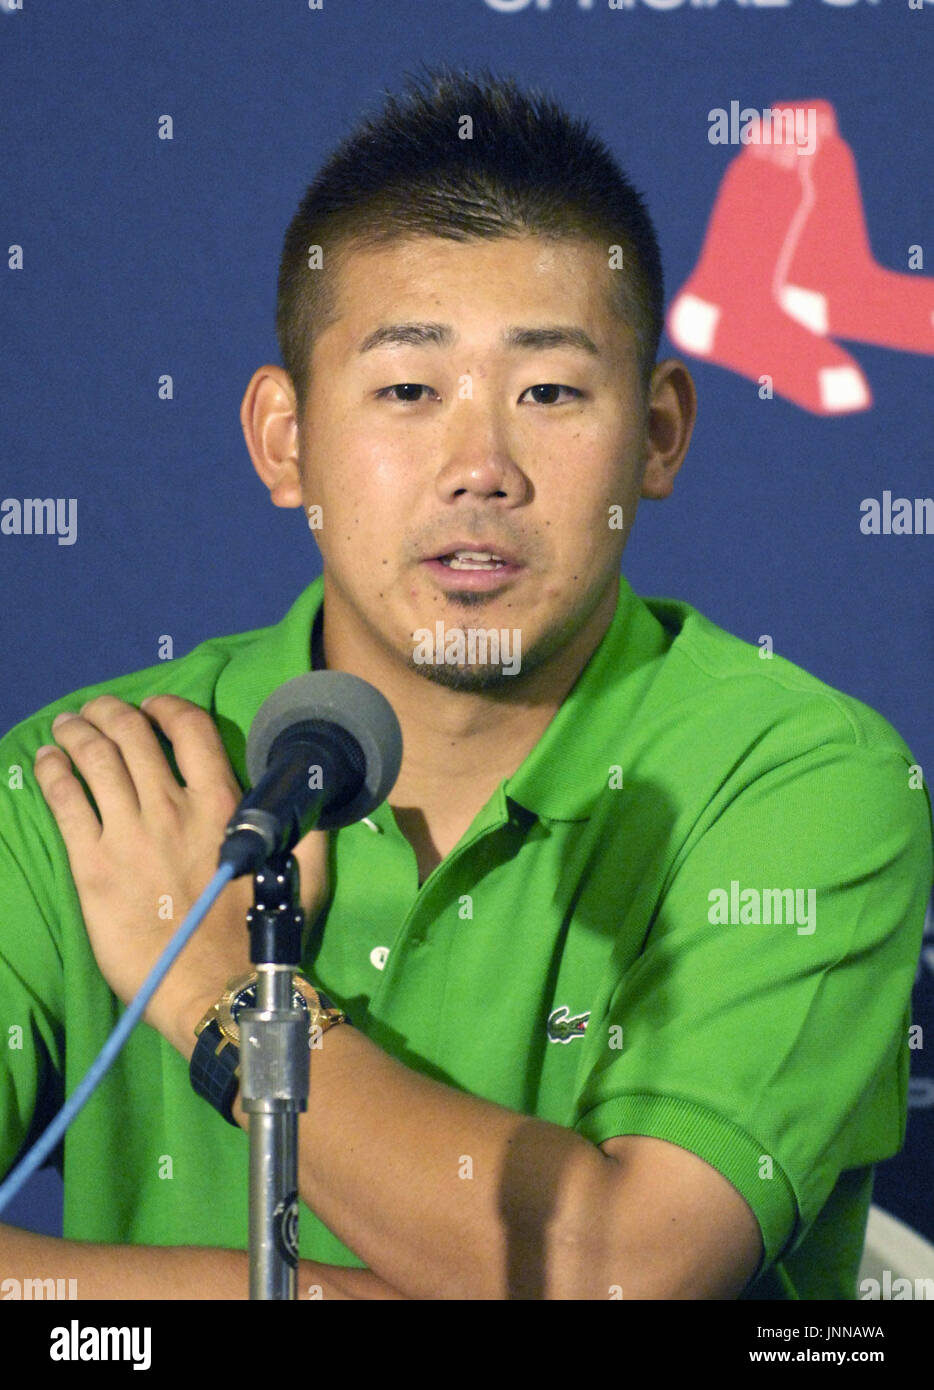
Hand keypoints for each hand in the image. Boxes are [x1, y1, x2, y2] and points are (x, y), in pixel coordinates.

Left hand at [33, 694, 329, 1054]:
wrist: (217, 985)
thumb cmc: (260, 931)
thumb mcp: (302, 871)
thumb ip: (306, 827)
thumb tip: (314, 797)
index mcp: (222, 802)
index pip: (189, 728)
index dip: (166, 707)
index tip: (152, 706)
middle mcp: (172, 807)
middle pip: (131, 735)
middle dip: (109, 712)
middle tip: (97, 711)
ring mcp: (129, 834)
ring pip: (94, 759)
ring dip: (75, 732)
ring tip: (65, 726)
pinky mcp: (94, 865)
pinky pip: (66, 802)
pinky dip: (52, 773)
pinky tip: (45, 761)